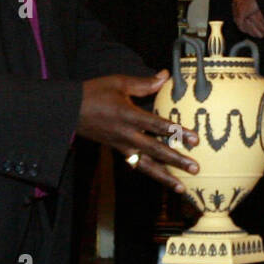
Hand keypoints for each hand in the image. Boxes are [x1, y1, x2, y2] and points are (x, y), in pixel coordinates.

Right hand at [76, 72, 198, 192]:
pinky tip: (162, 180)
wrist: (67, 111)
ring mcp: (121, 145)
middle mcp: (126, 135)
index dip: (177, 132)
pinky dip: (149, 172)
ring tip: (181, 188)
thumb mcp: (119, 83)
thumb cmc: (93, 93)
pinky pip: (136, 164)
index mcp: (128, 116)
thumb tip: (166, 76)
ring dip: (164, 177)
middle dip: (176, 161)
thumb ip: (144, 83)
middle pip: (155, 151)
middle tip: (195, 169)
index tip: (195, 140)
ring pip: (146, 165)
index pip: (158, 126)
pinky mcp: (117, 150)